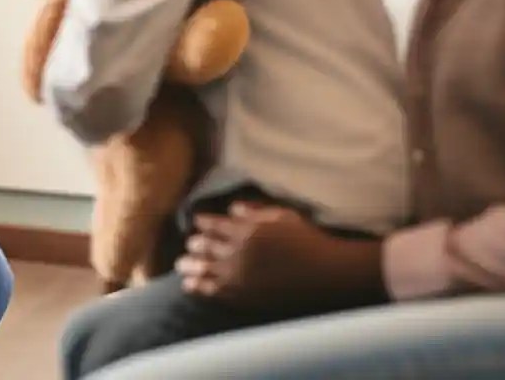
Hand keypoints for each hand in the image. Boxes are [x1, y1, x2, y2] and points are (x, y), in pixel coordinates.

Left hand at [176, 203, 385, 314]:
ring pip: (204, 269)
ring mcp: (240, 276)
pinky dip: (197, 288)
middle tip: (189, 244)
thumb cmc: (307, 240)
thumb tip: (231, 208)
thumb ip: (255, 211)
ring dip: (190, 266)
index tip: (195, 221)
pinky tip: (188, 286)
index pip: (214, 224)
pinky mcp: (244, 296)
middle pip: (206, 247)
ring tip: (181, 265)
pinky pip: (213, 292)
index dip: (202, 222)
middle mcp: (239, 253)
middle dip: (195, 245)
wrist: (324, 273)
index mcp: (247, 230)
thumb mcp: (282, 216)